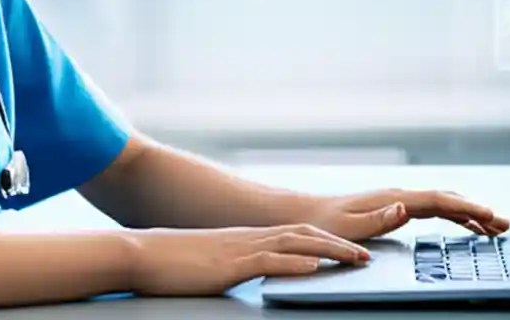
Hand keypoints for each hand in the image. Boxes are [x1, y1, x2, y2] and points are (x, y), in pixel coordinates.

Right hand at [127, 224, 372, 295]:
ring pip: (295, 245)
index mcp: (247, 239)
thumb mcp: (211, 265)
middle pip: (305, 235)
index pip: (296, 235)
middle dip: (339, 245)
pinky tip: (312, 268)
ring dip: (329, 251)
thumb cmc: (171, 264)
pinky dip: (294, 264)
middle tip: (368, 256)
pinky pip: (268, 261)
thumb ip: (235, 266)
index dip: (327, 241)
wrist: (141, 254)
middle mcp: (249, 239)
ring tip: (355, 259)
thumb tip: (248, 274)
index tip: (351, 251)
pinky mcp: (229, 264)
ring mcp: (240, 249)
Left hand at [301, 189, 509, 241]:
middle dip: (477, 211)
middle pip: (448, 200)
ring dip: (471, 215)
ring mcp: (399, 200)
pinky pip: (434, 211)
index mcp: (393, 199)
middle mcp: (400, 196)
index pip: (439, 201)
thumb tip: (404, 208)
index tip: (490, 216)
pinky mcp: (396, 208)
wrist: (308, 214)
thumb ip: (376, 220)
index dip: (467, 208)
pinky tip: (468, 226)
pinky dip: (455, 217)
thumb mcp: (347, 227)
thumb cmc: (325, 224)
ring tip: (497, 228)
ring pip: (444, 205)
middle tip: (505, 225)